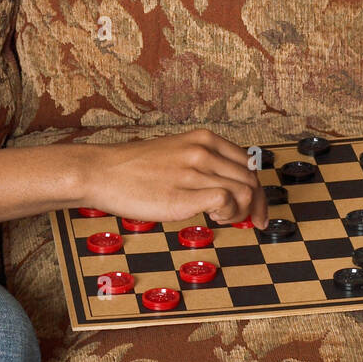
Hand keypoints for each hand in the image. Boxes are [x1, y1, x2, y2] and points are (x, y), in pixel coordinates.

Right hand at [79, 128, 268, 227]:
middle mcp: (204, 151)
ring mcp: (195, 171)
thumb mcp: (176, 152)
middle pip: (252, 179)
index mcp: (204, 139)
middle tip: (251, 222)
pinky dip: (229, 214)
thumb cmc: (135, 168)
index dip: (259, 189)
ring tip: (222, 218)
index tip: (259, 208)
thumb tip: (228, 187)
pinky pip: (227, 201)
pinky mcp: (185, 194)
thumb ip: (203, 163)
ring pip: (244, 191)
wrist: (103, 172)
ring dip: (241, 212)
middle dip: (257, 205)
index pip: (250, 163)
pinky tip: (214, 218)